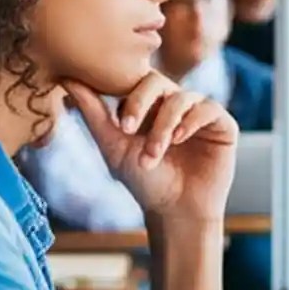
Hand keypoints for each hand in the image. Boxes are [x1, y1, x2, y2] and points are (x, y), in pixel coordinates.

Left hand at [63, 72, 237, 222]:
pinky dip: (191, 121)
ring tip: (154, 154)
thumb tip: (66, 79)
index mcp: (150, 105)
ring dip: (164, 126)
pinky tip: (179, 140)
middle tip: (129, 130)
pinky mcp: (222, 124)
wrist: (176, 210)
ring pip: (182, 98)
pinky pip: (208, 108)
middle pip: (159, 81)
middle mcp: (175, 104)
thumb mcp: (113, 146)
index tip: (121, 126)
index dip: (129, 96)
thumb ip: (94, 113)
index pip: (137, 81)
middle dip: (142, 104)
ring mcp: (199, 112)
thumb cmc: (144, 181)